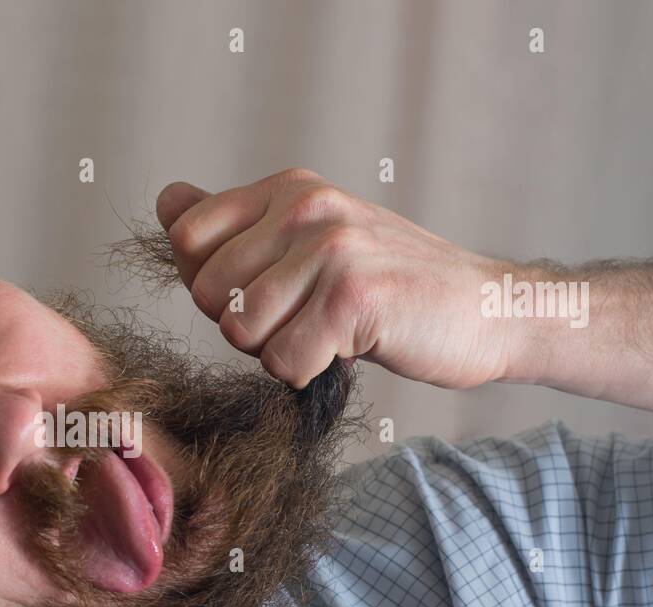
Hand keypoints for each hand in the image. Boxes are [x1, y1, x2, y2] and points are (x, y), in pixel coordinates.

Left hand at [156, 168, 515, 389]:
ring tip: (324, 332)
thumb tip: (167, 200)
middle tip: (302, 318)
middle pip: (206, 293)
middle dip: (243, 324)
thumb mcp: (308, 239)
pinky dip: (306, 372)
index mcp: (288, 189)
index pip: (187, 237)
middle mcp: (307, 206)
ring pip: (239, 329)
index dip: (212, 284)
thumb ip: (236, 225)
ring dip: (276, 350)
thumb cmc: (388, 286)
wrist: (485, 310)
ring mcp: (331, 248)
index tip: (266, 290)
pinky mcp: (352, 297)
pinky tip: (345, 348)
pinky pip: (281, 361)